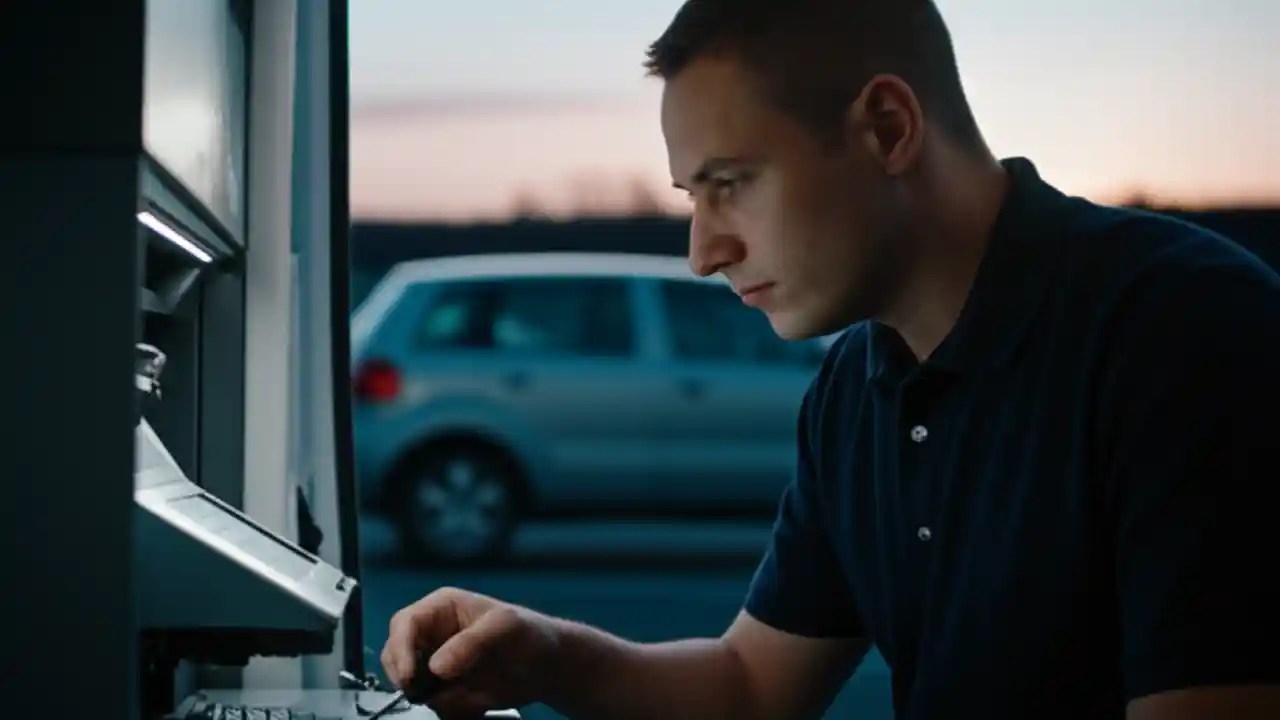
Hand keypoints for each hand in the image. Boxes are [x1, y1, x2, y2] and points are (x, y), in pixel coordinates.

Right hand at [381, 587, 561, 717]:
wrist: (548, 667)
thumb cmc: (530, 634)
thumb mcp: (506, 627)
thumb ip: (472, 642)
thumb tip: (437, 666)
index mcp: (442, 608)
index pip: (404, 624)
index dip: (400, 649)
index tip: (408, 676)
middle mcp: (433, 634)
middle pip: (396, 656)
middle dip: (412, 678)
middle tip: (434, 692)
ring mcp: (437, 663)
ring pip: (413, 685)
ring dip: (439, 697)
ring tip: (473, 694)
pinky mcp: (446, 688)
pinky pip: (434, 703)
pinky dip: (452, 708)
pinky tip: (478, 701)